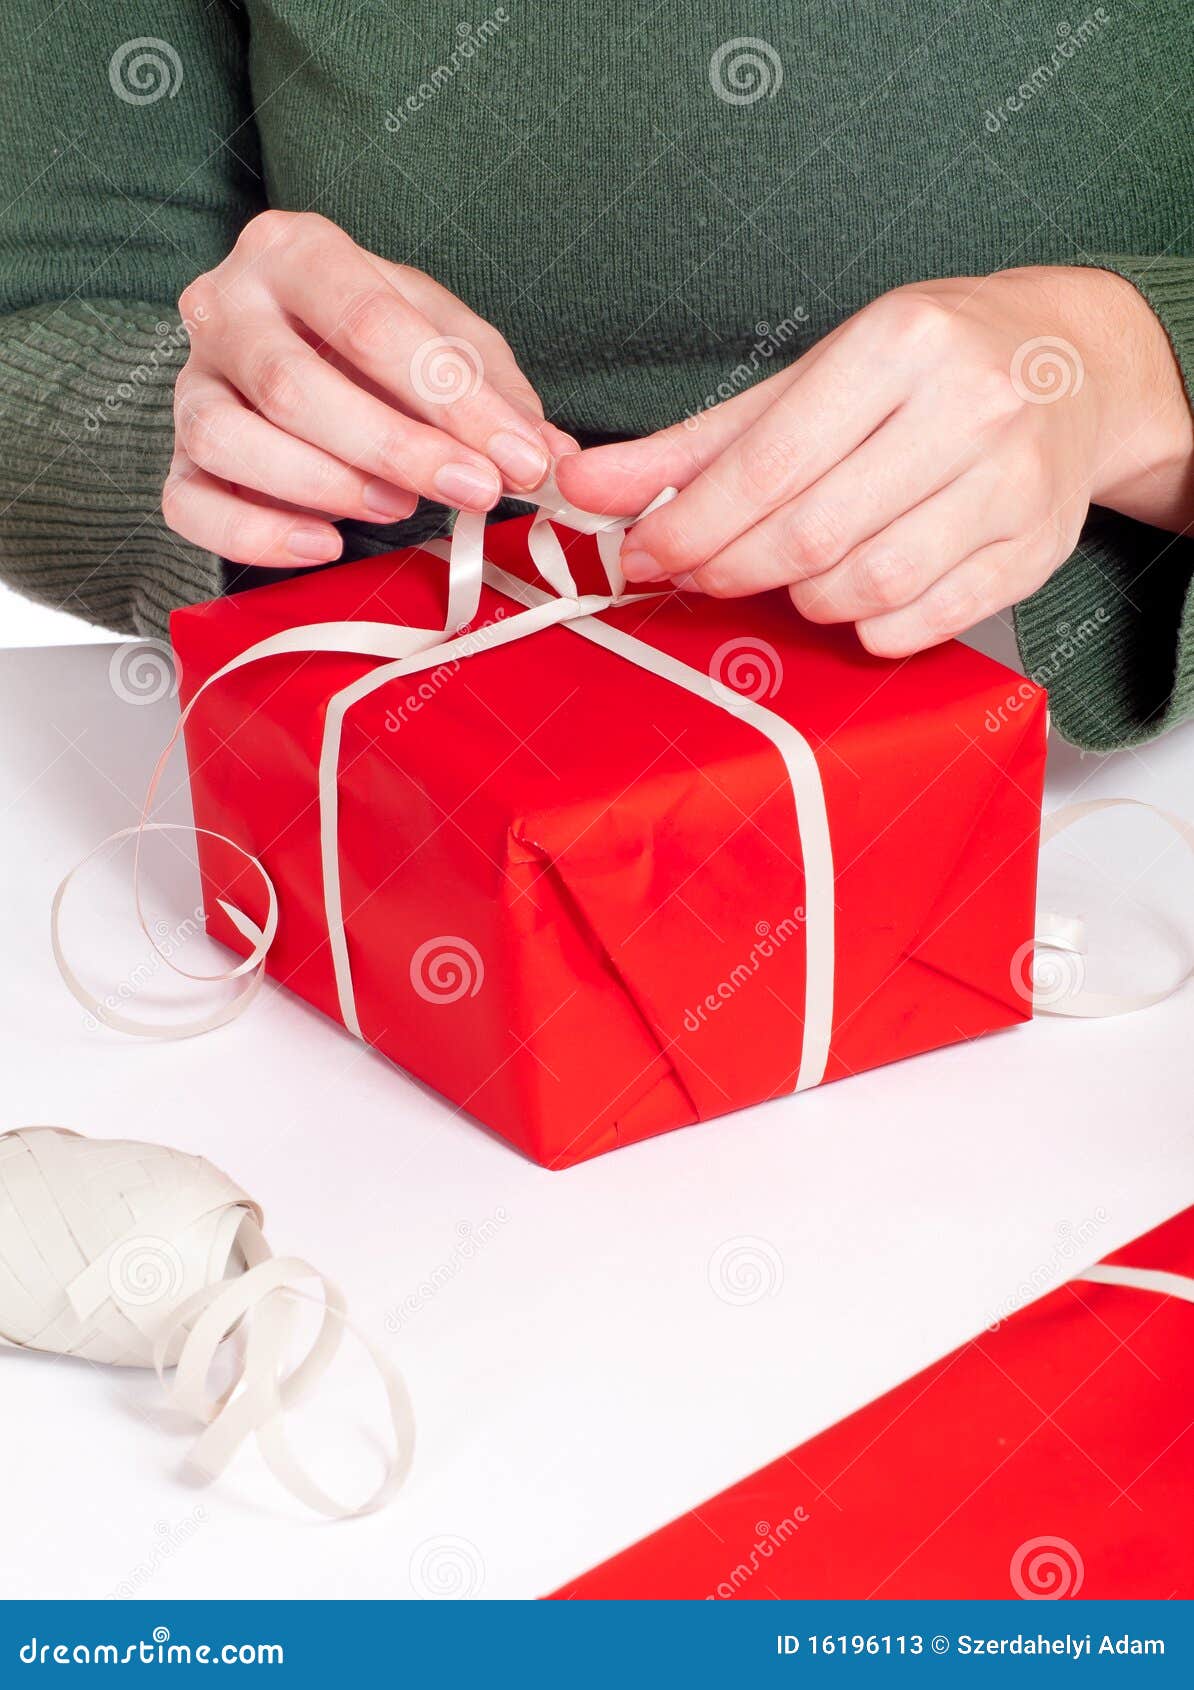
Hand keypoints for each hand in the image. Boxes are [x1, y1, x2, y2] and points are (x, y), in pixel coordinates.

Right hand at [163, 210, 573, 567]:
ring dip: (326, 485)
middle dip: (397, 449)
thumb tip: (551, 457)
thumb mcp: (443, 337)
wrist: (293, 349)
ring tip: (398, 509)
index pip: (369, 322)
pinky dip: (257, 535)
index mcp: (296, 252)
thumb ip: (493, 391)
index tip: (518, 459)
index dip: (451, 400)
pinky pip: (190, 504)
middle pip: (292, 384)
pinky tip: (324, 544)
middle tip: (474, 492)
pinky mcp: (173, 460)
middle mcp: (225, 307)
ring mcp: (190, 385)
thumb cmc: (373, 343)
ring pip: (228, 440)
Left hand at [559, 267, 1193, 655]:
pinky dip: (868, 628)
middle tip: (699, 573)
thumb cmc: (926, 369)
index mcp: (900, 343)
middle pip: (810, 535)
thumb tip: (586, 487)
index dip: (692, 526)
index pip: (769, 464)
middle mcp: (968, 406)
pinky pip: (923, 623)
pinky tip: (855, 596)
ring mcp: (1013, 483)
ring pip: (865, 587)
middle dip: (731, 568)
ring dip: (802, 599)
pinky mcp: (1037, 549)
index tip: (646, 551)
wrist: (1071, 366)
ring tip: (791, 572)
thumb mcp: (810, 379)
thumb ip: (695, 442)